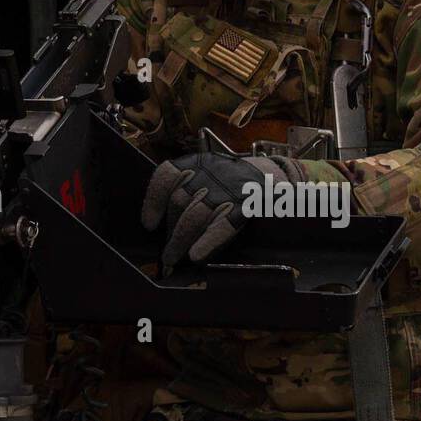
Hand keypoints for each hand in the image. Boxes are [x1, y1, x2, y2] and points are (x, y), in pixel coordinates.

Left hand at [141, 151, 297, 267]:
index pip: (167, 176)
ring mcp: (229, 189)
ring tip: (174, 257)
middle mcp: (210, 173)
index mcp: (198, 163)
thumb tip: (160, 225)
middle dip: (171, 231)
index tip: (149, 223)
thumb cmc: (231, 182)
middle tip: (167, 254)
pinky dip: (209, 240)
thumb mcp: (208, 175)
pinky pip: (223, 224)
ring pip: (196, 215)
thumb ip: (186, 190)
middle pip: (180, 203)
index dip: (154, 200)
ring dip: (182, 240)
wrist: (272, 176)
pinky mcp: (246, 205)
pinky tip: (197, 254)